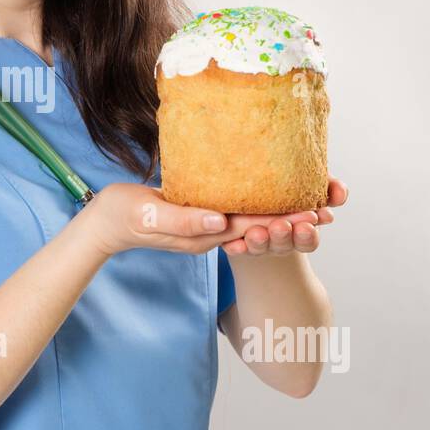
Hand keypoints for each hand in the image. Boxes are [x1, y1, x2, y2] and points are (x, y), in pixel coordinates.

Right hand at [77, 182, 321, 257]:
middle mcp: (209, 235)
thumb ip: (184, 220)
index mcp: (202, 235)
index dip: (284, 219)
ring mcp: (204, 229)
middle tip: (327, 208)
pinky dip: (257, 207)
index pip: (252, 228)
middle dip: (291, 219)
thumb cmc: (122, 216)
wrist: (102, 225)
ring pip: (250, 222)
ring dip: (279, 214)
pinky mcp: (197, 219)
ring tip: (310, 203)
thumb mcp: (149, 215)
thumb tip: (221, 221)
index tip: (314, 212)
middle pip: (259, 227)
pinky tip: (269, 194)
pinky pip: (235, 215)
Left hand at [220, 176, 348, 255]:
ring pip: (259, 246)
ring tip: (256, 232)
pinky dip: (235, 246)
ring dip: (259, 241)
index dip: (307, 236)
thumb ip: (329, 187)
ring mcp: (257, 240)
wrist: (255, 190)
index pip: (307, 240)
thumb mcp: (313, 184)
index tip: (307, 226)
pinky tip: (233, 244)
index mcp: (300, 229)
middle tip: (280, 226)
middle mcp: (279, 239)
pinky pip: (234, 246)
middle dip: (283, 237)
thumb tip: (341, 193)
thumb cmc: (291, 185)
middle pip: (284, 244)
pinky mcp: (233, 238)